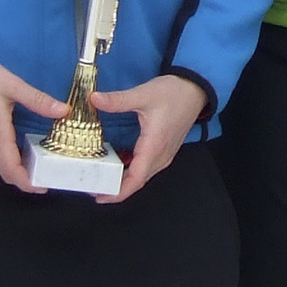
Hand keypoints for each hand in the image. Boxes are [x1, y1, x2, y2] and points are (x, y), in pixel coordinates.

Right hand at [0, 47, 67, 190]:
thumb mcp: (11, 84)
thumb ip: (37, 100)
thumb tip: (64, 111)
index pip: (12, 170)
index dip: (28, 183)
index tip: (45, 186)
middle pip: (5, 173)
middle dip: (25, 179)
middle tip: (48, 174)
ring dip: (15, 171)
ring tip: (37, 164)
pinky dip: (4, 162)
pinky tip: (18, 151)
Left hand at [90, 74, 208, 201]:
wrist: (195, 90)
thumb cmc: (174, 93)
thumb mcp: (143, 94)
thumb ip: (118, 99)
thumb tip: (94, 98)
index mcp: (154, 146)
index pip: (136, 179)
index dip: (118, 191)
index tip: (99, 197)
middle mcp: (160, 155)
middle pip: (137, 182)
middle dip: (115, 190)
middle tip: (92, 188)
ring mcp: (164, 155)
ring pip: (142, 176)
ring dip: (123, 183)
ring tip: (101, 180)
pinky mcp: (164, 151)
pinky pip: (146, 169)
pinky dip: (131, 173)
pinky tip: (117, 167)